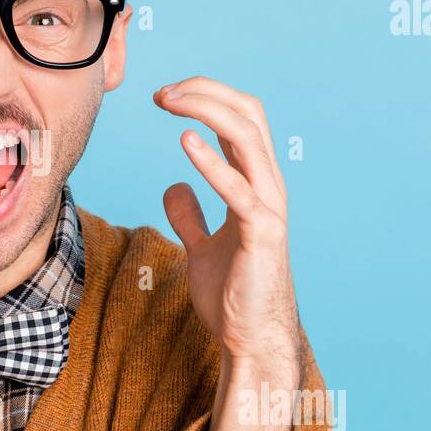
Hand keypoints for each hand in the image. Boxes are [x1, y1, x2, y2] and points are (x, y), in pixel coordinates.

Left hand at [153, 77, 300, 430]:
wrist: (250, 339)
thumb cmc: (233, 295)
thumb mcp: (202, 248)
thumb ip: (191, 216)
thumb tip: (173, 187)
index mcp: (255, 185)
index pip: (239, 120)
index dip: (205, 98)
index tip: (164, 96)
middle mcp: (268, 187)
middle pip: (248, 115)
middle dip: (206, 92)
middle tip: (161, 92)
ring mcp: (269, 208)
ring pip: (248, 139)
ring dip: (207, 111)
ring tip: (169, 100)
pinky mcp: (262, 234)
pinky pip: (239, 190)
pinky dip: (214, 163)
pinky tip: (185, 143)